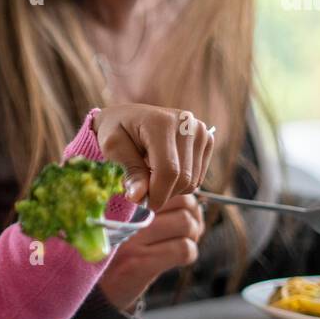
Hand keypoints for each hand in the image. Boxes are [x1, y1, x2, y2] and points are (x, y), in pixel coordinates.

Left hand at [93, 105, 214, 209]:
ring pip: (192, 182)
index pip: (168, 170)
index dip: (156, 194)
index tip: (141, 202)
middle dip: (161, 194)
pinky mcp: (207, 140)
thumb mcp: (112, 147)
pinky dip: (180, 183)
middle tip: (141, 191)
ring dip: (170, 190)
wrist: (128, 116)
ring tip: (150, 178)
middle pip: (183, 178)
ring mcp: (200, 131)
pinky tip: (164, 172)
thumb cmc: (115, 129)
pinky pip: (197, 178)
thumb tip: (138, 197)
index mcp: (162, 122)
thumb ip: (129, 170)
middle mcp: (187, 124)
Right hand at [98, 194, 204, 311]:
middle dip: (194, 218)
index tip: (182, 214)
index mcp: (122, 202)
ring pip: (186, 224)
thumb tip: (192, 203)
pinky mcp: (139, 264)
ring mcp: (132, 240)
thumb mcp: (124, 224)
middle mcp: (125, 216)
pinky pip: (182, 250)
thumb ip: (149, 210)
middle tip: (187, 231)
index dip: (183, 201)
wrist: (90, 288)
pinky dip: (188, 254)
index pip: (168, 186)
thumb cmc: (114, 253)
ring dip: (193, 236)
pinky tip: (176, 260)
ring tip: (183, 244)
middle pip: (183, 203)